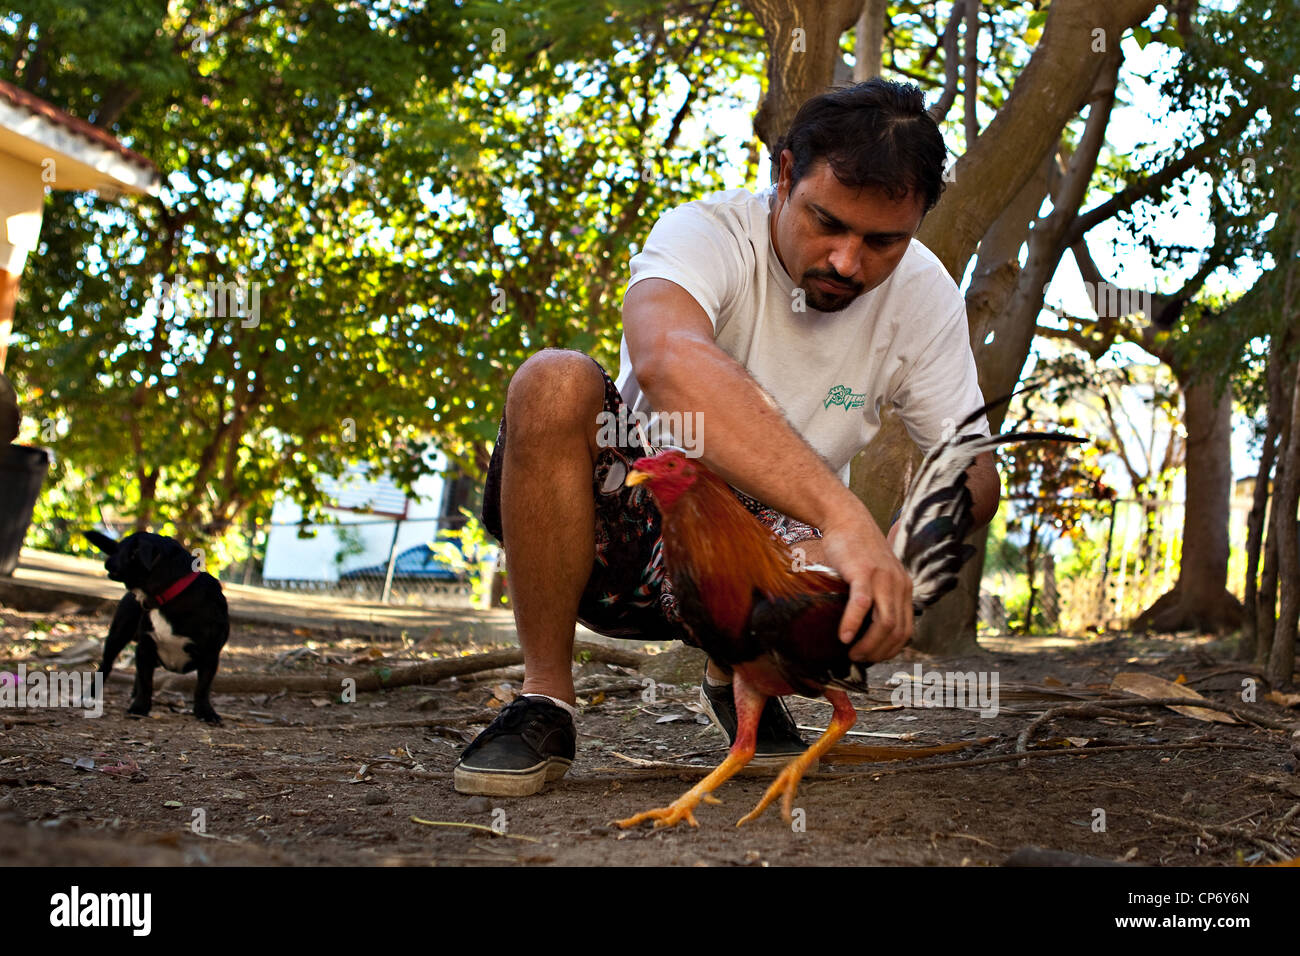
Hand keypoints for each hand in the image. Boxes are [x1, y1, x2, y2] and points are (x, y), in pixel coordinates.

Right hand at [816, 504, 912, 662]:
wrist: (846, 518)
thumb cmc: (855, 549)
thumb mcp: (876, 575)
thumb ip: (878, 597)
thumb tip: (863, 628)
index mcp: (904, 588)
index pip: (907, 630)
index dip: (891, 650)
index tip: (873, 658)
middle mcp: (899, 585)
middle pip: (897, 631)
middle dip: (880, 652)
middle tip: (860, 660)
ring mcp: (883, 579)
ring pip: (885, 623)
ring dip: (869, 644)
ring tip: (852, 653)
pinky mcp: (864, 572)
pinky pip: (863, 604)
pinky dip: (853, 624)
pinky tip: (844, 637)